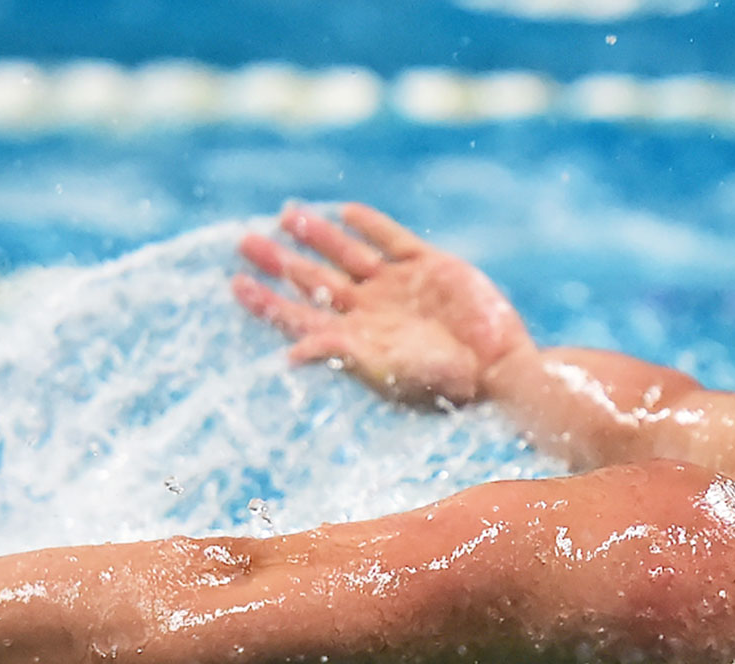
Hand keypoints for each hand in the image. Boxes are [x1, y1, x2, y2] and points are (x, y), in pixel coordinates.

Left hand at [233, 203, 533, 406]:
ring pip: (346, 256)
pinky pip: (392, 240)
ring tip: (287, 215)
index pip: (297, 316)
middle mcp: (370, 312)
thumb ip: (339, 353)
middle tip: (246, 240)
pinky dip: (369, 226)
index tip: (235, 282)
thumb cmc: (441, 382)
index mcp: (353, 339)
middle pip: (314, 281)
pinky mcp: (429, 267)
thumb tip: (289, 355)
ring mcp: (398, 288)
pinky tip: (346, 212)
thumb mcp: (385, 370)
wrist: (498, 367)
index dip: (266, 301)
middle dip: (280, 261)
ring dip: (318, 236)